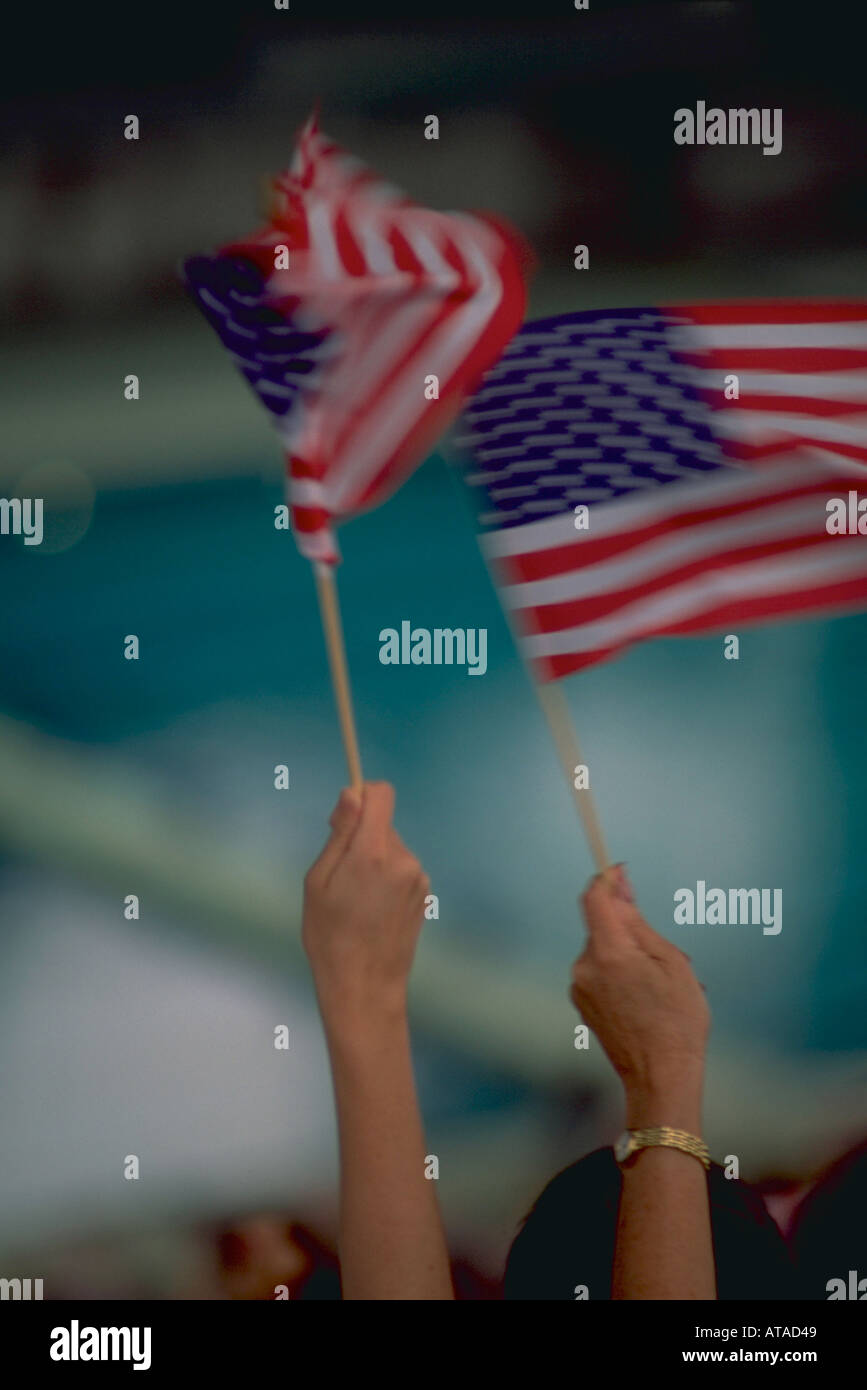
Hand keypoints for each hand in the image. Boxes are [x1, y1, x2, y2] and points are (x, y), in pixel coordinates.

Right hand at [302, 782, 429, 1028]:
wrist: (364, 986)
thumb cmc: (330, 937)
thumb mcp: (318, 881)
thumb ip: (339, 833)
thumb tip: (351, 794)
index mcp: (373, 853)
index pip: (381, 795)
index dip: (362, 795)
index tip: (343, 814)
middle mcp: (403, 860)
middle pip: (383, 824)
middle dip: (361, 835)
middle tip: (338, 871)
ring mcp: (418, 878)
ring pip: (391, 848)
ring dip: (374, 860)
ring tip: (354, 898)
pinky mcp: (424, 894)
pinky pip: (401, 870)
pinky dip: (386, 878)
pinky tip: (371, 909)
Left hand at [571, 866, 710, 1129]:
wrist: (661, 1078)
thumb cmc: (676, 1020)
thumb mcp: (671, 961)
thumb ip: (638, 921)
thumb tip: (617, 886)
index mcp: (608, 952)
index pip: (594, 897)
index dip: (608, 880)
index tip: (624, 873)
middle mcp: (584, 967)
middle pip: (602, 925)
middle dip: (631, 928)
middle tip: (668, 957)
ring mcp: (579, 987)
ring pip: (604, 950)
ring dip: (629, 955)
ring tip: (662, 986)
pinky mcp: (581, 1003)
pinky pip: (600, 972)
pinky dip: (621, 974)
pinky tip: (647, 999)